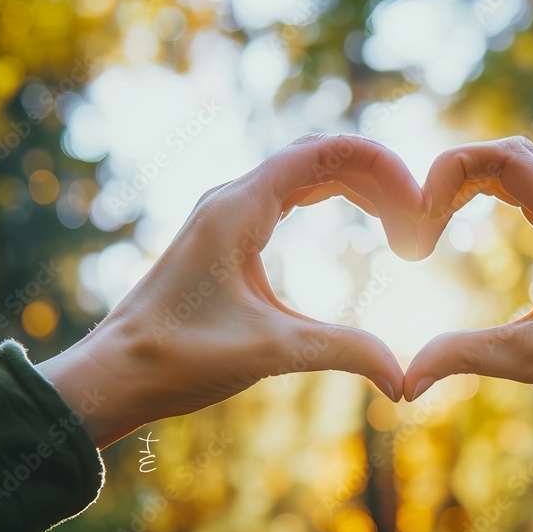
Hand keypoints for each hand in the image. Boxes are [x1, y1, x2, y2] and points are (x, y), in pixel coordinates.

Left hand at [38, 134, 422, 446]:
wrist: (115, 375)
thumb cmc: (178, 358)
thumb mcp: (270, 351)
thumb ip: (342, 351)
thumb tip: (401, 378)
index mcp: (237, 208)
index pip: (323, 153)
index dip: (380, 166)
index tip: (418, 204)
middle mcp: (231, 198)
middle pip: (319, 156)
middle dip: (376, 178)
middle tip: (416, 222)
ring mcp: (227, 214)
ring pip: (305, 173)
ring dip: (356, 186)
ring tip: (399, 223)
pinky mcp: (227, 235)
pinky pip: (289, 195)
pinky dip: (331, 199)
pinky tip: (358, 220)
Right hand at [404, 137, 532, 504]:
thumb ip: (465, 357)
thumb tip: (406, 381)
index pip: (508, 158)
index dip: (452, 170)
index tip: (420, 215)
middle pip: (514, 154)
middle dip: (457, 173)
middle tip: (420, 220)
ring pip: (528, 169)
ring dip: (477, 182)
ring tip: (436, 221)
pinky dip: (500, 194)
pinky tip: (472, 225)